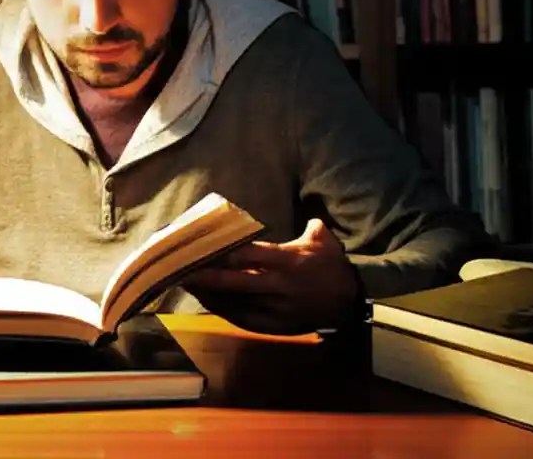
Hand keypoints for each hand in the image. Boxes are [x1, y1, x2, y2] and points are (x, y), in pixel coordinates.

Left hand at [181, 218, 359, 335]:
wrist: (352, 302)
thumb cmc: (332, 265)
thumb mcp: (322, 239)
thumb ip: (305, 224)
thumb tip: (298, 207)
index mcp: (288, 261)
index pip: (247, 255)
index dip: (220, 254)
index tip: (198, 249)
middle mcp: (278, 285)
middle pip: (234, 282)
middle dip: (205, 276)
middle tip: (180, 269)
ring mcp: (276, 308)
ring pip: (235, 303)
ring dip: (209, 294)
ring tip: (187, 284)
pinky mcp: (275, 325)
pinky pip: (243, 319)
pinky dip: (223, 311)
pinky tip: (208, 301)